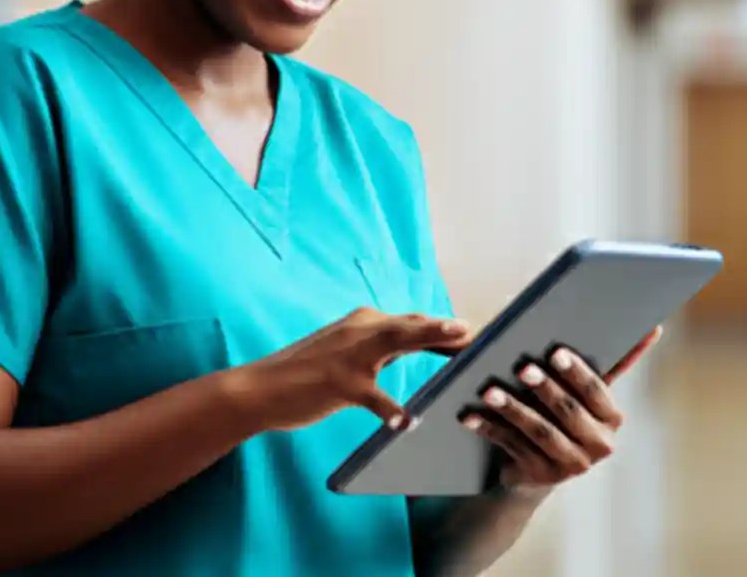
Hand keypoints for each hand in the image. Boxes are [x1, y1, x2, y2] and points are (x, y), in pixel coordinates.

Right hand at [231, 307, 472, 432]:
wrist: (259, 389)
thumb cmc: (307, 375)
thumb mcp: (349, 354)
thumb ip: (384, 349)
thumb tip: (423, 346)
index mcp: (363, 323)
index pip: (415, 322)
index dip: (448, 329)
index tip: (481, 336)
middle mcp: (359, 329)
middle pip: (414, 325)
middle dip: (451, 331)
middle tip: (487, 338)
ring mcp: (348, 355)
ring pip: (397, 341)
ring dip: (430, 338)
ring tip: (460, 344)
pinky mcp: (338, 382)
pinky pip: (372, 397)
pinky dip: (391, 409)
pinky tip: (407, 423)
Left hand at [459, 326, 663, 495]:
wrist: (535, 468)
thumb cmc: (560, 414)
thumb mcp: (582, 392)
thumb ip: (610, 364)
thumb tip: (655, 329)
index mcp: (612, 418)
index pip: (596, 391)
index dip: (576, 372)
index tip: (555, 353)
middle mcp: (599, 445)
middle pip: (567, 412)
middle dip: (543, 388)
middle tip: (522, 367)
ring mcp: (570, 465)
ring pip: (539, 431)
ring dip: (512, 409)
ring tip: (488, 391)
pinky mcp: (541, 476)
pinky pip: (512, 447)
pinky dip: (488, 428)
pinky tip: (468, 416)